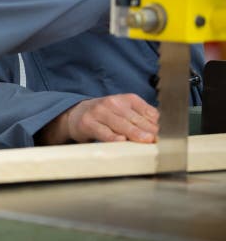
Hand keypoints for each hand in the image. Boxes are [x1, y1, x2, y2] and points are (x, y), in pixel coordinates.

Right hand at [37, 93, 158, 144]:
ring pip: (121, 124)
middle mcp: (112, 102)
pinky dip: (113, 137)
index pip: (147, 111)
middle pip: (135, 118)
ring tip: (145, 141)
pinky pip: (104, 132)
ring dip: (134, 133)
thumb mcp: (125, 111)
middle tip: (156, 140)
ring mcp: (99, 112)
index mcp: (126, 99)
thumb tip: (158, 132)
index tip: (163, 135)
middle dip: (147, 130)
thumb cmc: (107, 116)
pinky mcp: (88, 123)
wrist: (77, 114)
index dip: (156, 124)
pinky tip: (121, 141)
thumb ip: (142, 119)